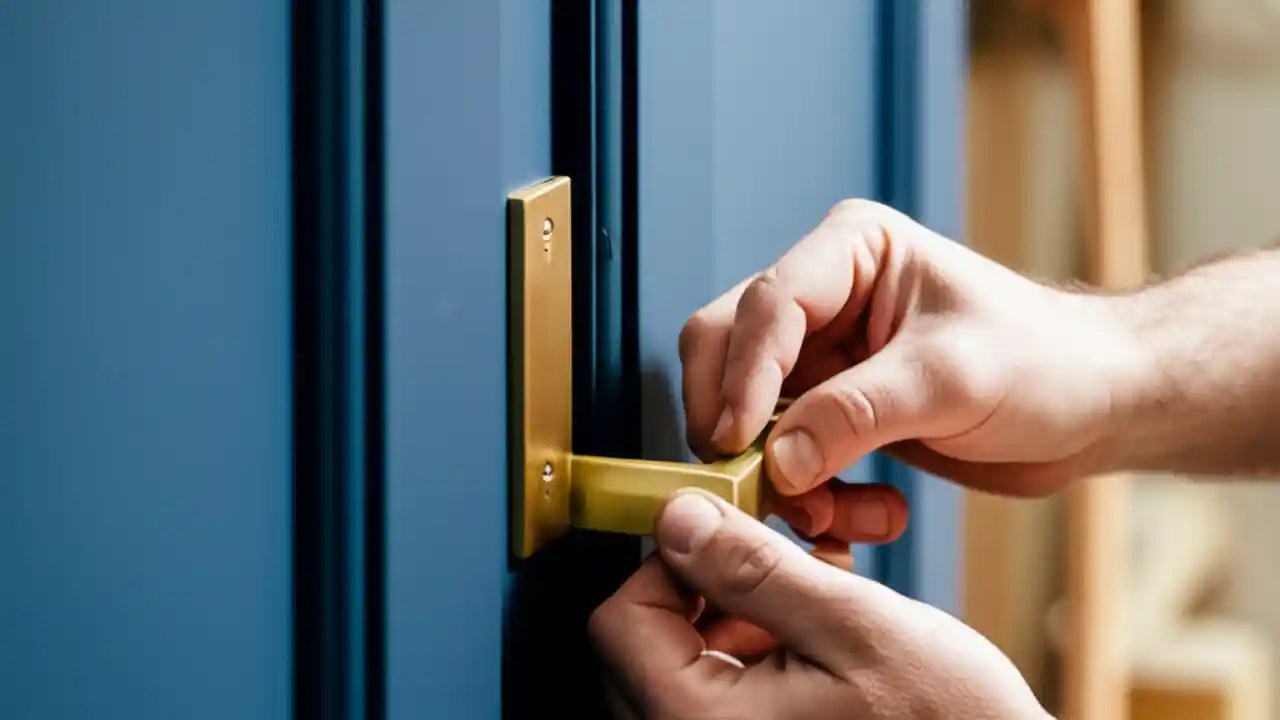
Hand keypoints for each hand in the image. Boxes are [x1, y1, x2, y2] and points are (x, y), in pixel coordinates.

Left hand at [589, 490, 1048, 718]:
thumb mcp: (855, 626)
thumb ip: (754, 569)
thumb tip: (677, 518)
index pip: (622, 620)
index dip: (674, 562)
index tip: (731, 537)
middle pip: (641, 648)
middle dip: (705, 593)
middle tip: (780, 571)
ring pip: (677, 671)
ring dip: (731, 623)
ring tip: (810, 606)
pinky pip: (713, 703)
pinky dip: (750, 662)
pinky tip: (810, 646)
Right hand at [680, 199, 1145, 502]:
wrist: (1093, 409)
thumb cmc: (1045, 362)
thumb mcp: (952, 380)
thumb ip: (857, 415)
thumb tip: (776, 462)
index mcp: (849, 251)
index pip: (767, 304)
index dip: (744, 374)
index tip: (741, 443)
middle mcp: (822, 296)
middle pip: (725, 348)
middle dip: (736, 424)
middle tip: (758, 487)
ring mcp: (820, 355)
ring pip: (743, 411)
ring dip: (777, 474)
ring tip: (832, 517)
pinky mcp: (829, 409)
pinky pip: (781, 455)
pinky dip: (808, 495)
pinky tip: (864, 515)